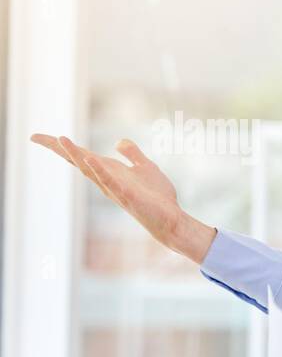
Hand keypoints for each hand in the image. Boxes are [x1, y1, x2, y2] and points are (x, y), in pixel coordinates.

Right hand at [30, 134, 215, 263]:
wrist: (170, 220)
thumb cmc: (157, 198)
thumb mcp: (145, 168)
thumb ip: (132, 154)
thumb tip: (118, 141)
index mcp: (109, 171)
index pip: (81, 155)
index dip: (61, 146)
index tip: (37, 137)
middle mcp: (106, 180)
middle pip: (77, 161)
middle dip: (58, 149)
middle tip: (35, 137)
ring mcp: (114, 189)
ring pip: (90, 170)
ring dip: (75, 155)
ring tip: (60, 139)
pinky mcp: (127, 196)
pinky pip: (111, 182)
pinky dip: (100, 171)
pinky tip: (91, 160)